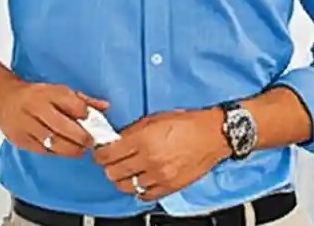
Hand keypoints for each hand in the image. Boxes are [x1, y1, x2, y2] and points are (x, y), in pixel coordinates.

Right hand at [0, 81, 108, 157]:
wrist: (4, 99)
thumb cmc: (36, 96)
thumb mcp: (59, 91)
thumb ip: (82, 100)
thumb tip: (105, 107)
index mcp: (46, 92)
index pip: (69, 102)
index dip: (85, 113)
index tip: (96, 122)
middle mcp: (33, 107)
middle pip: (61, 126)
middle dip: (80, 137)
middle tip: (91, 142)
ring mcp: (25, 124)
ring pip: (51, 142)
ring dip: (70, 148)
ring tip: (80, 149)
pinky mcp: (20, 139)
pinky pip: (42, 150)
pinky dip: (56, 153)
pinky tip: (64, 151)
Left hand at [92, 109, 228, 200]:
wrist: (213, 135)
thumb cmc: (187, 123)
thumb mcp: (154, 118)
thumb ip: (132, 131)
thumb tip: (116, 140)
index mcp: (143, 139)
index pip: (107, 154)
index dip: (100, 154)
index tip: (100, 153)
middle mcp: (150, 160)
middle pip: (113, 173)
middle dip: (108, 167)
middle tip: (111, 161)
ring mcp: (160, 176)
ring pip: (126, 186)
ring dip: (123, 179)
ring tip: (127, 171)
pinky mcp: (170, 187)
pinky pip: (145, 195)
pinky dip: (139, 190)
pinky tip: (141, 180)